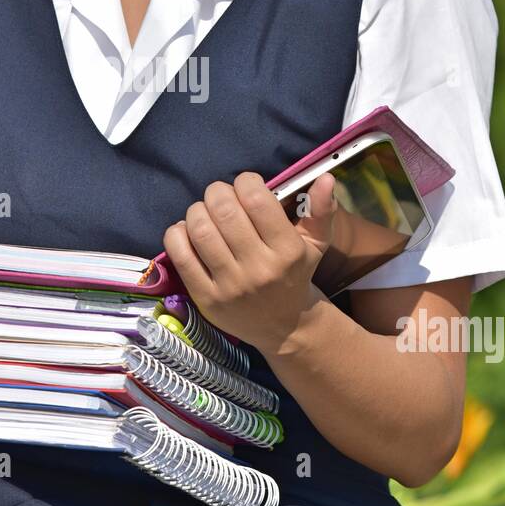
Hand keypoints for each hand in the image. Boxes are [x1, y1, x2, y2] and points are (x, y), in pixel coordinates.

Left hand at [162, 170, 338, 360]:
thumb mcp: (315, 244)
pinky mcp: (206, 299)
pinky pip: (180, 255)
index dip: (246, 181)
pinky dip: (177, 234)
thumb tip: (327, 179)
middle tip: (222, 196)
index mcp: (287, 251)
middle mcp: (259, 269)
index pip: (257, 200)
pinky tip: (188, 231)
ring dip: (197, 210)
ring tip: (206, 212)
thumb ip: (321, 210)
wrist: (283, 326)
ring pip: (200, 229)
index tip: (247, 185)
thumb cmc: (295, 274)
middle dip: (218, 192)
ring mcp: (230, 286)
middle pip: (224, 211)